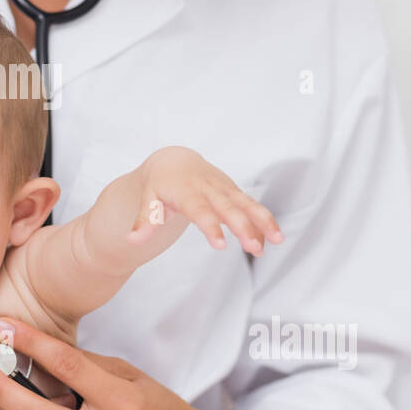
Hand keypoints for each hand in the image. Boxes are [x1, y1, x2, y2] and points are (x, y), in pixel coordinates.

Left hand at [127, 145, 283, 256]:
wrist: (175, 161)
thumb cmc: (160, 182)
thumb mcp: (149, 198)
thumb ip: (145, 220)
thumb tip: (132, 240)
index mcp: (186, 190)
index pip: (200, 210)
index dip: (210, 226)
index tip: (221, 244)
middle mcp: (209, 187)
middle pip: (229, 208)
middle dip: (244, 228)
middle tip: (255, 248)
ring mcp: (224, 188)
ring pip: (247, 204)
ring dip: (263, 221)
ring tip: (277, 241)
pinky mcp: (234, 191)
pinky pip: (252, 205)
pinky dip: (264, 220)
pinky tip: (274, 238)